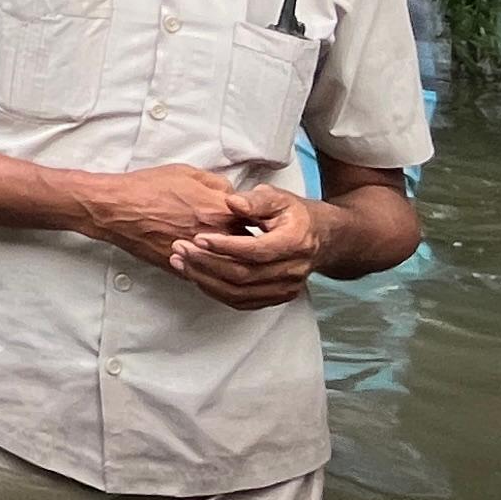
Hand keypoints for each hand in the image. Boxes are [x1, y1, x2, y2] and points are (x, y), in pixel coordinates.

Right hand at [91, 161, 270, 267]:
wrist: (117, 209)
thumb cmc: (148, 188)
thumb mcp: (188, 173)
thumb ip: (218, 185)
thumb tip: (233, 196)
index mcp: (219, 210)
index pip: (257, 222)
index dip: (266, 223)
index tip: (273, 225)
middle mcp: (212, 236)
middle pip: (249, 250)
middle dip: (259, 249)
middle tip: (268, 249)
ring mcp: (197, 255)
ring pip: (231, 268)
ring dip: (241, 265)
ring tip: (249, 263)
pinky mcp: (182, 268)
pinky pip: (209, 276)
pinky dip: (218, 275)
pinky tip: (223, 271)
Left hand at [170, 185, 321, 311]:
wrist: (321, 238)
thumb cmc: (295, 214)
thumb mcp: (280, 197)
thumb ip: (256, 199)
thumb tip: (232, 202)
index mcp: (295, 242)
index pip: (255, 251)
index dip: (224, 246)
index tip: (198, 237)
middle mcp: (292, 270)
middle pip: (243, 276)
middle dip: (207, 263)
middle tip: (179, 248)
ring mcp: (285, 288)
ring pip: (239, 293)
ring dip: (205, 279)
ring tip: (180, 261)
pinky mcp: (276, 298)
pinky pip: (241, 302)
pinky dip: (215, 291)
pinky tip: (196, 275)